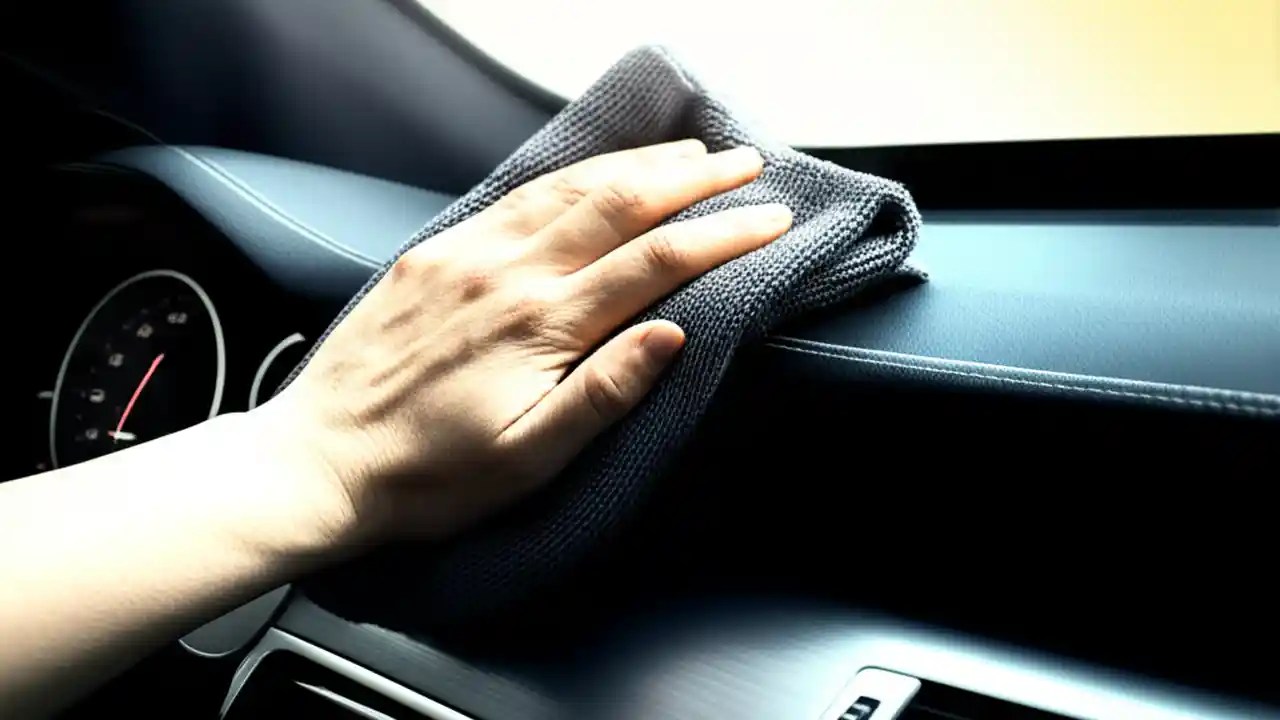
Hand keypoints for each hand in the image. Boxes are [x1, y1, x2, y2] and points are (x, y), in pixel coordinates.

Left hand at [255, 140, 790, 546]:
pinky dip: (567, 174)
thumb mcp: (528, 460)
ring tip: (687, 151)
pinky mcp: (433, 254)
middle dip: (692, 180)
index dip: (722, 234)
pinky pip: (514, 196)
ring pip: (568, 189)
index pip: (654, 260)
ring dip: (635, 164)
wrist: (319, 460)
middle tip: (744, 164)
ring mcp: (466, 256)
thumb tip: (672, 333)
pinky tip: (591, 170)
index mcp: (541, 325)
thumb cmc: (428, 476)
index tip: (770, 219)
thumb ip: (604, 393)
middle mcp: (508, 274)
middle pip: (619, 205)